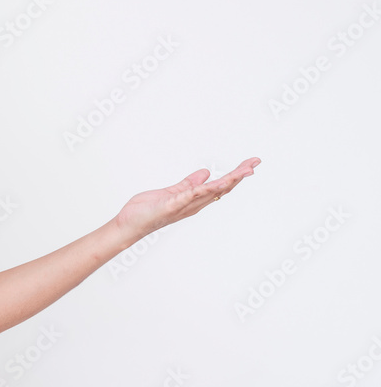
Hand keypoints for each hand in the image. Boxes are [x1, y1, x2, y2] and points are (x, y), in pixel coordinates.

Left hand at [113, 157, 260, 242]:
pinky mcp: (170, 206)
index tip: (251, 163)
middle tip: (255, 162)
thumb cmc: (148, 210)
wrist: (130, 224)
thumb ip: (189, 183)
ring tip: (243, 171)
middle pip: (222, 188)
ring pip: (210, 192)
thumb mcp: (172, 192)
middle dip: (239, 175)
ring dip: (228, 181)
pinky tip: (211, 181)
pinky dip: (200, 189)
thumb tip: (206, 172)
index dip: (236, 175)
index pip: (220, 185)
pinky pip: (188, 197)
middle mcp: (193, 204)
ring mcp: (183, 206)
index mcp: (194, 199)